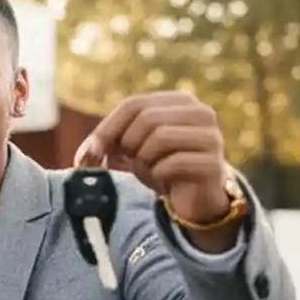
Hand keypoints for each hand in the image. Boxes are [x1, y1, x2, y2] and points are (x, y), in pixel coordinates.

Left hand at [75, 91, 237, 251]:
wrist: (195, 198)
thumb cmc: (162, 166)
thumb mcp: (134, 147)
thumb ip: (111, 140)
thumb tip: (86, 154)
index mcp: (180, 100)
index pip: (134, 104)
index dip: (107, 129)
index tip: (89, 154)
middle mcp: (200, 112)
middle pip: (146, 119)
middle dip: (128, 145)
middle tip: (130, 163)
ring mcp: (211, 136)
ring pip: (160, 137)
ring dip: (144, 160)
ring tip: (150, 171)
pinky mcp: (212, 163)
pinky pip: (172, 163)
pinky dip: (158, 175)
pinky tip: (164, 181)